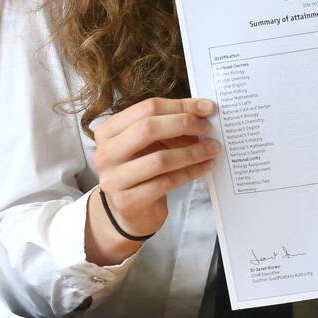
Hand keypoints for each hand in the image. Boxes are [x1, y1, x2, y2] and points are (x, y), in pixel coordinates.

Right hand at [86, 97, 220, 264]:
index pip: (146, 108)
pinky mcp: (128, 201)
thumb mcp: (149, 144)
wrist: (130, 212)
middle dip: (184, 124)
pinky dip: (190, 172)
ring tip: (213, 148)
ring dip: (192, 152)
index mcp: (107, 130)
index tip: (206, 107)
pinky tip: (205, 167)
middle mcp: (105, 153)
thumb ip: (168, 126)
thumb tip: (202, 114)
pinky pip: (166, 182)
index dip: (180, 106)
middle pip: (147, 128)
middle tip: (208, 128)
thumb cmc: (142, 170)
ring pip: (160, 159)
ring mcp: (113, 179)